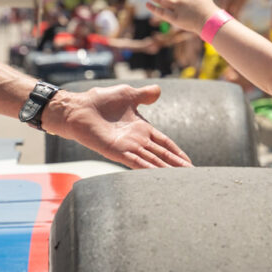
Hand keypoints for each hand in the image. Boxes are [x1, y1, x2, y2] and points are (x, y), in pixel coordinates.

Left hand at [43, 84, 192, 167]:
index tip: (189, 162)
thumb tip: (158, 90)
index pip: (164, 143)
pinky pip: (134, 161)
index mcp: (142, 128)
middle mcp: (136, 140)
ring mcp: (127, 147)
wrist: (79, 108)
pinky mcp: (115, 151)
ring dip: (165, 170)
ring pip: (151, 161)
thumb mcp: (128, 95)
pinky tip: (157, 175)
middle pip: (161, 155)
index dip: (176, 152)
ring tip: (180, 180)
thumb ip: (144, 95)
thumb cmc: (100, 101)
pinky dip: (146, 168)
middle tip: (193, 176)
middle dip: (176, 165)